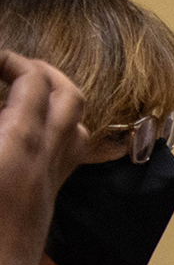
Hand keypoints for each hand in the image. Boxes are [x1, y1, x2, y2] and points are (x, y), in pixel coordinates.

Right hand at [0, 53, 88, 264]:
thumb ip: (2, 126)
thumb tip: (5, 118)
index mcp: (17, 144)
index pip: (33, 79)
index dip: (10, 59)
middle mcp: (45, 161)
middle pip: (68, 97)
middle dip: (42, 71)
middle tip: (6, 68)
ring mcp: (48, 184)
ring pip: (75, 129)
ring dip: (52, 102)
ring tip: (14, 98)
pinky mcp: (44, 205)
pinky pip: (65, 158)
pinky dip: (50, 135)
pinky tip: (18, 139)